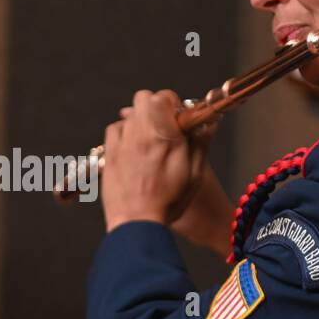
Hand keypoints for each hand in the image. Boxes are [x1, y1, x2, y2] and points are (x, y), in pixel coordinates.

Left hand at [101, 90, 217, 231]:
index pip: (163, 96)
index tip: (178, 117)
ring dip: (139, 122)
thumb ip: (201, 144)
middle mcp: (140, 132)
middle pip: (143, 98)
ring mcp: (122, 142)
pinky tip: (132, 150)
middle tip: (164, 127)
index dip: (173, 103)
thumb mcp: (195, 174)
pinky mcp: (109, 154)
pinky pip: (114, 130)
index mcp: (164, 133)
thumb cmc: (168, 201)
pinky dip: (123, 134)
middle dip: (154, 107)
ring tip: (149, 143)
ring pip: (128, 115)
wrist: (137, 222)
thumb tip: (209, 124)